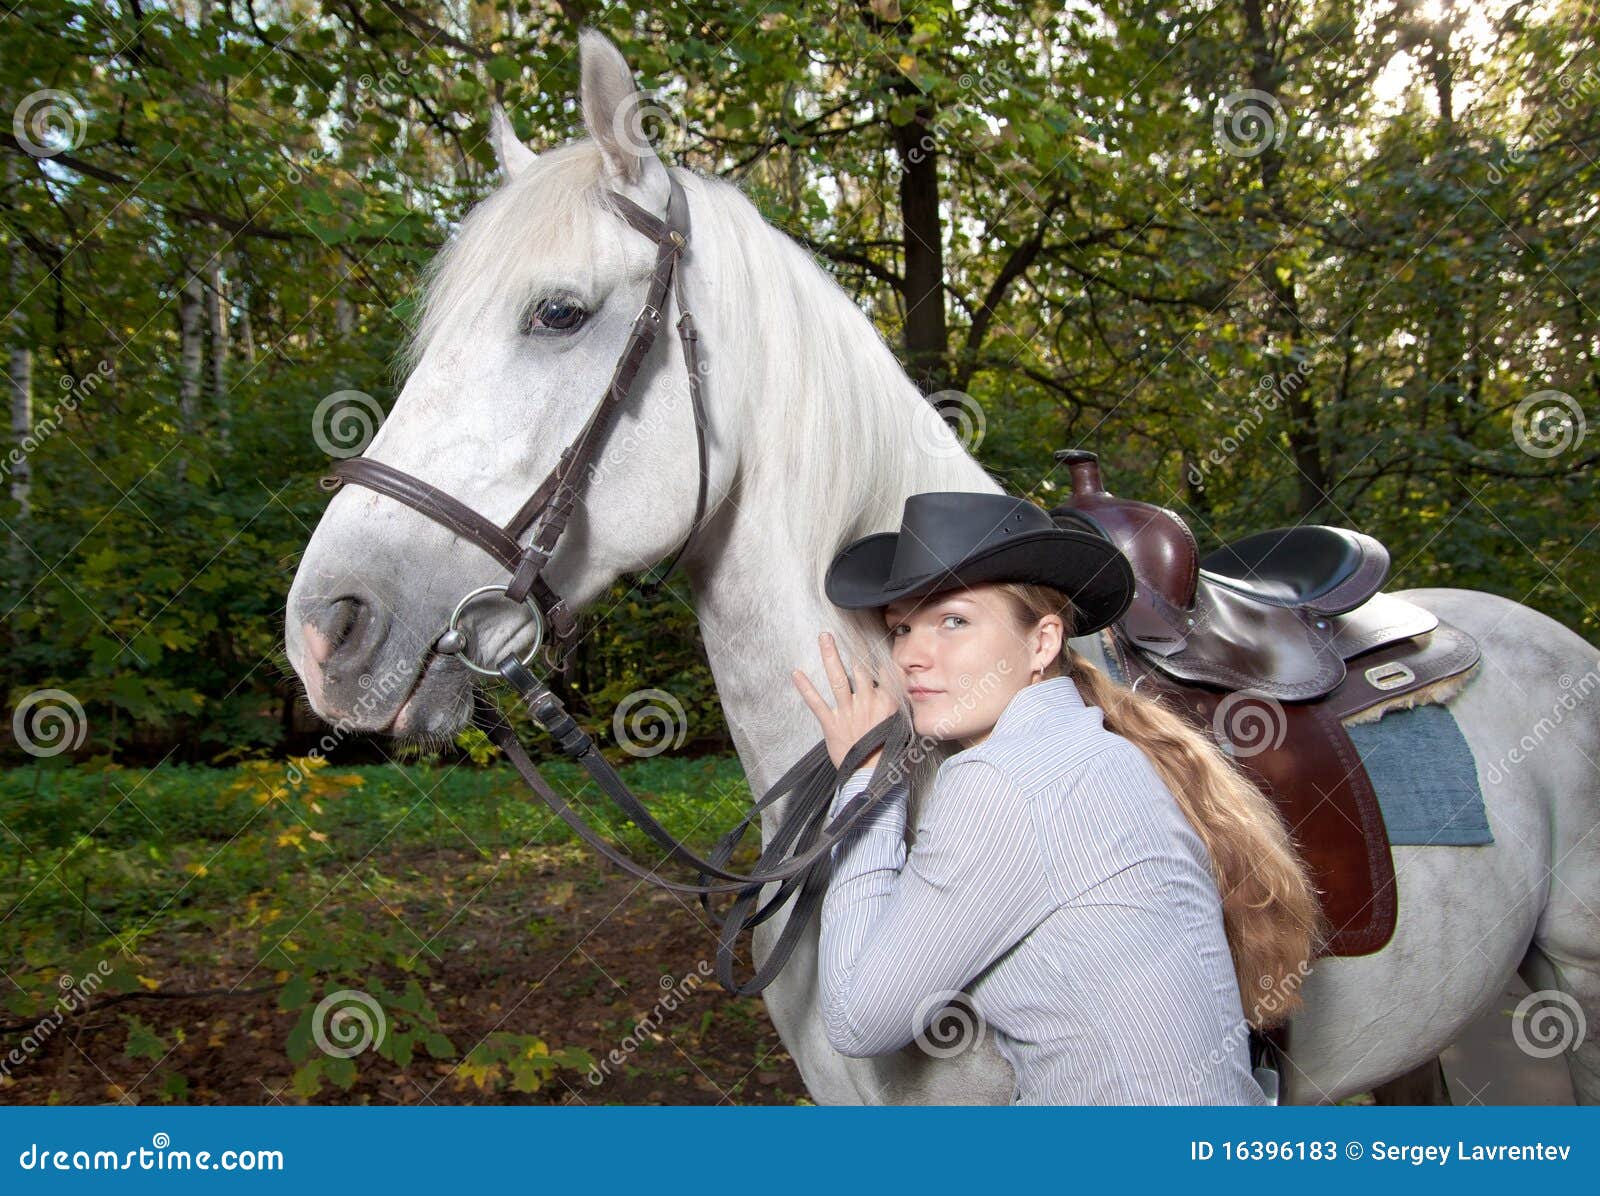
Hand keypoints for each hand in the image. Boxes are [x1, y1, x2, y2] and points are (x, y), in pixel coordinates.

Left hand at [792, 632, 898, 770]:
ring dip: (830, 655)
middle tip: (846, 626)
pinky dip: (805, 688)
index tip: (870, 635)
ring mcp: (848, 712)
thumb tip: (904, 694)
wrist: (872, 777)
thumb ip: (901, 709)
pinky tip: (796, 673)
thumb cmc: (889, 755)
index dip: (876, 653)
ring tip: (824, 637)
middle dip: (852, 646)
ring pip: (838, 678)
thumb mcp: (904, 729)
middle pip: (859, 668)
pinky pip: (816, 702)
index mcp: (887, 702)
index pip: (883, 671)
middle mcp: (868, 702)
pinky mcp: (831, 724)